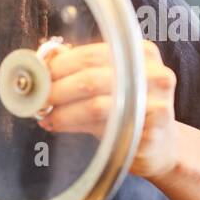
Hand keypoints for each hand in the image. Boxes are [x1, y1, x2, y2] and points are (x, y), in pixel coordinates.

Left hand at [38, 39, 177, 179]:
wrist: (162, 146)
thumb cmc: (129, 111)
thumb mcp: (111, 84)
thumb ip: (83, 70)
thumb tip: (44, 63)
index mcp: (142, 54)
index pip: (92, 54)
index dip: (59, 66)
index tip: (38, 76)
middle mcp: (154, 74)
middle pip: (91, 78)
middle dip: (56, 89)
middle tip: (37, 99)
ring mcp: (155, 103)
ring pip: (95, 105)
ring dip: (62, 112)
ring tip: (46, 116)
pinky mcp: (151, 131)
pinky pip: (103, 128)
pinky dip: (74, 126)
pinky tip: (59, 127)